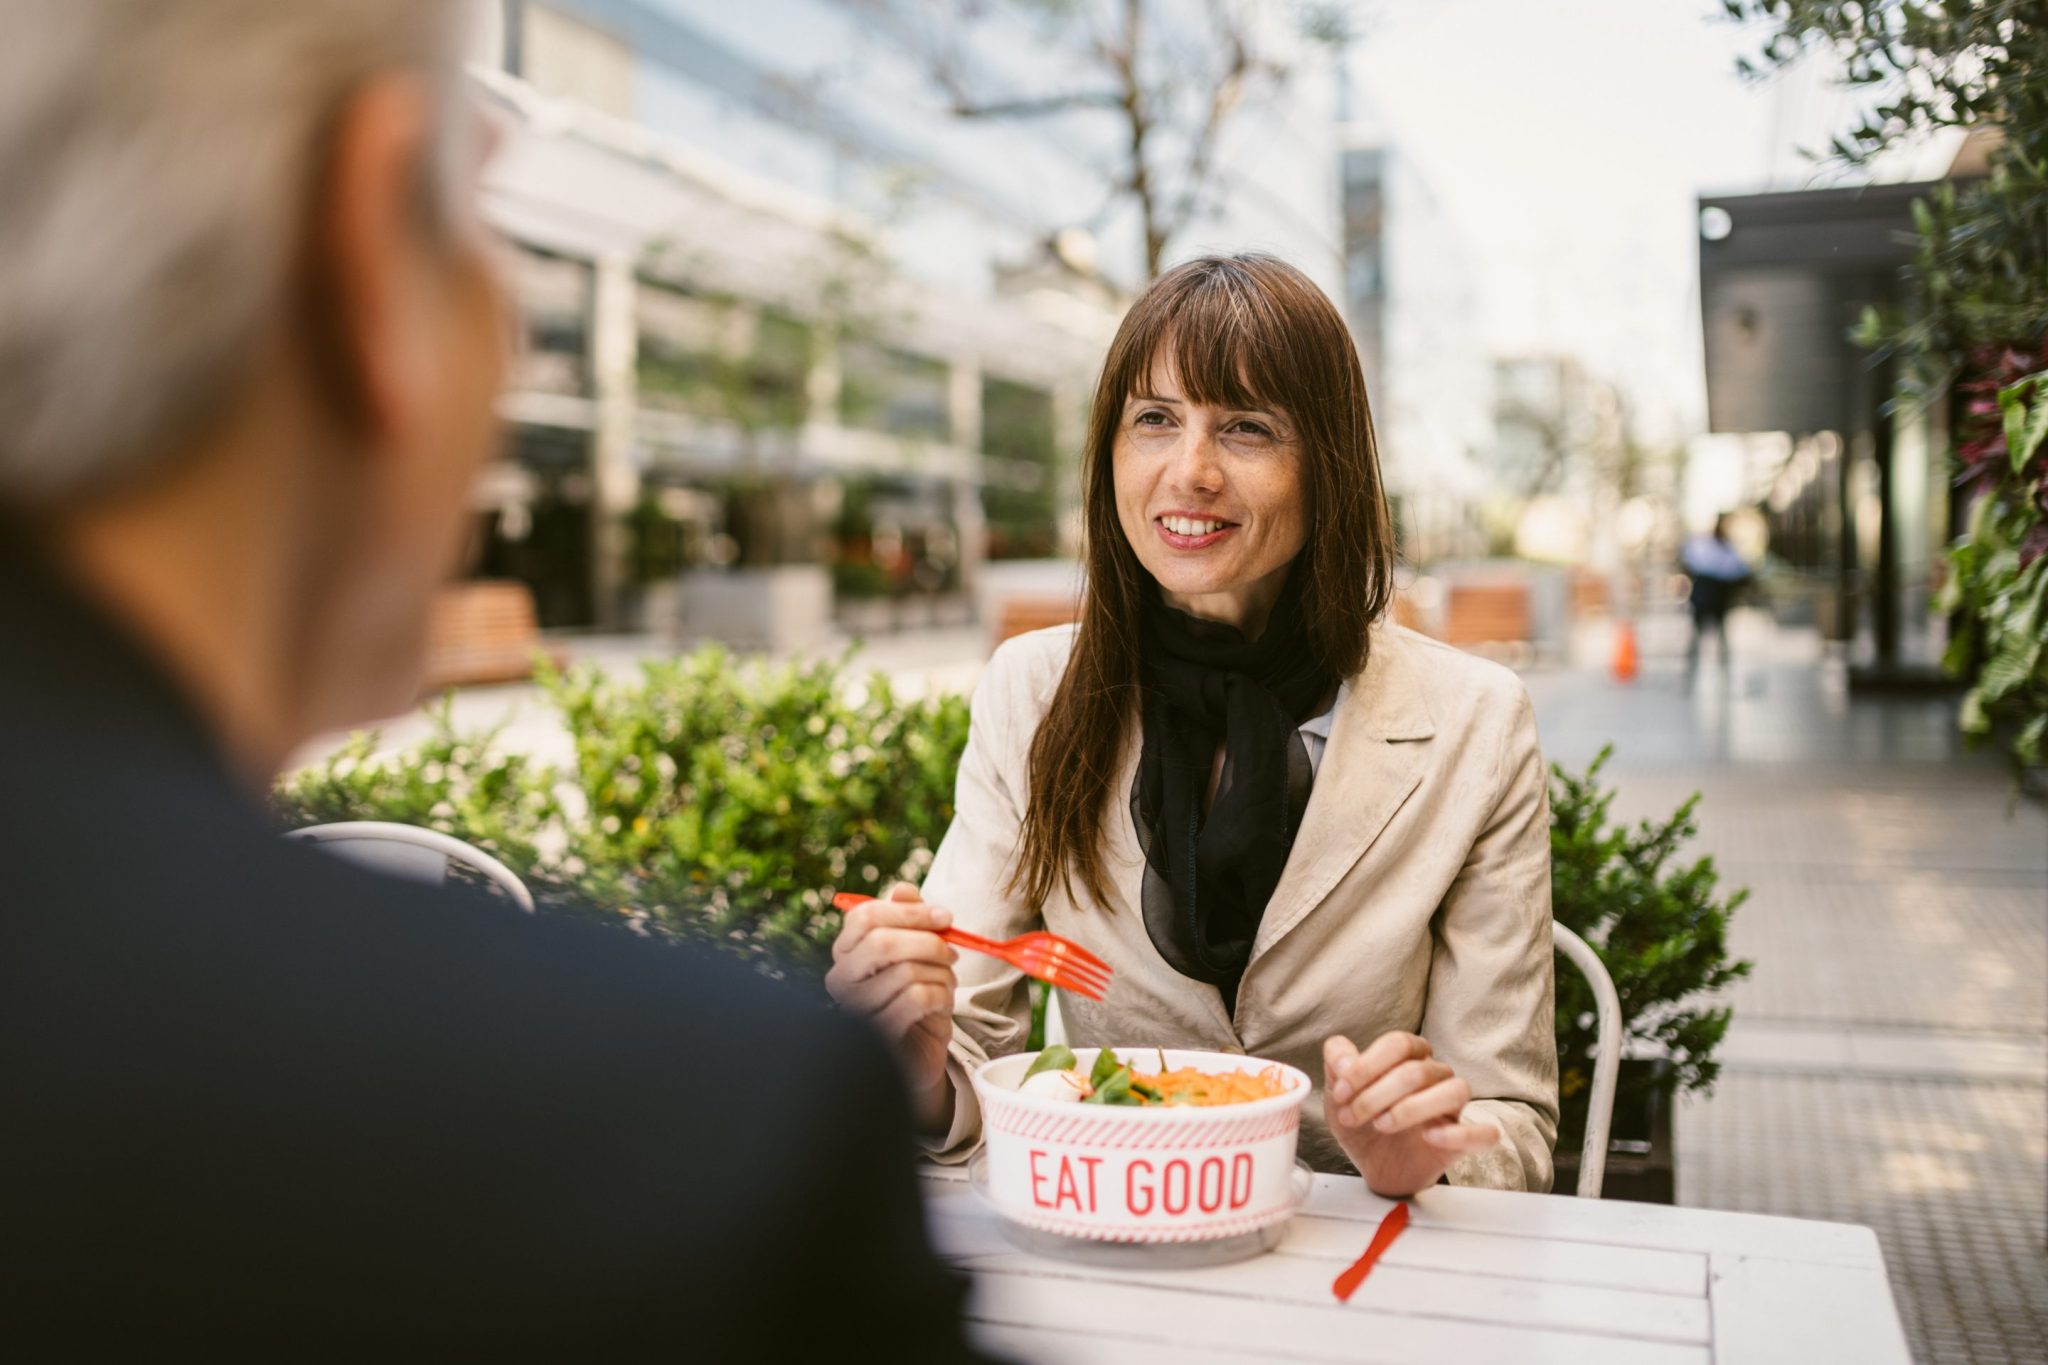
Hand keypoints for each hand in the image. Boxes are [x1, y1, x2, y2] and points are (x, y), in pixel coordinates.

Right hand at [825, 883, 957, 1127]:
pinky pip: (916, 999)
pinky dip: (941, 996)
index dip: (910, 911)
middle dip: (930, 943)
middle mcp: (841, 981)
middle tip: (953, 953)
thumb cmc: (914, 996)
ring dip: (942, 975)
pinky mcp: (879, 1037)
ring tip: (947, 984)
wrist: (918, 1052)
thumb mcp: (916, 952)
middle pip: (882, 943)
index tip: (946, 917)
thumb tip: (902, 889)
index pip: (865, 916)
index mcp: (846, 954)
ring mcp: (856, 1011)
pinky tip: (943, 1004)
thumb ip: (908, 917)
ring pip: (906, 972)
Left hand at [1323, 1032, 1499, 1196]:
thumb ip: (1337, 1066)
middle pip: (1418, 1070)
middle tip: (1351, 1115)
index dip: (1367, 1065)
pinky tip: (1429, 1137)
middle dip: (1377, 1093)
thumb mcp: (1339, 1095)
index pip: (1399, 1043)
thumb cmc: (1362, 1124)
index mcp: (1410, 1057)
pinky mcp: (1465, 1142)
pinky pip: (1484, 1133)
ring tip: (1382, 1125)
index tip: (1340, 1092)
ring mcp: (1453, 1109)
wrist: (1374, 1167)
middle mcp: (1437, 1076)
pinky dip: (1460, 1134)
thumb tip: (1344, 1060)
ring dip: (1414, 1107)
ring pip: (1456, 1090)